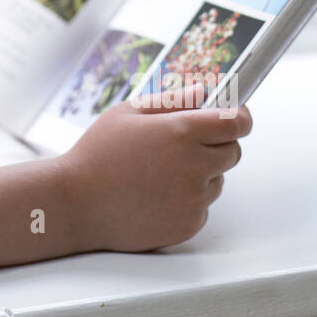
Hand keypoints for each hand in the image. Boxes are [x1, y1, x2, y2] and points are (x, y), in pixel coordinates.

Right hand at [56, 82, 251, 252]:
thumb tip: (204, 92)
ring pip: (217, 180)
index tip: (236, 116)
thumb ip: (172, 100)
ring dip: (201, 174)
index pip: (235, 123)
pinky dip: (187, 200)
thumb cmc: (98, 154)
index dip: (240, 117)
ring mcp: (194, 199)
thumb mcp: (128, 113)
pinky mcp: (188, 224)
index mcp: (181, 132)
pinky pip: (202, 207)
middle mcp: (194, 166)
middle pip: (233, 152)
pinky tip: (156, 195)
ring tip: (159, 173)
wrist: (77, 203)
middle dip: (217, 144)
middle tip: (184, 144)